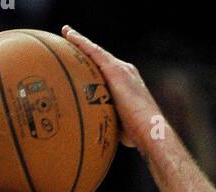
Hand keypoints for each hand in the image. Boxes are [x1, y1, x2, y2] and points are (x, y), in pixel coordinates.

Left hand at [62, 25, 161, 149]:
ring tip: (66, 33)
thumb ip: (109, 123)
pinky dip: (81, 42)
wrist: (149, 128)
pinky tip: (68, 35)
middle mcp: (126, 71)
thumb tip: (96, 134)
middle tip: (71, 41)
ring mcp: (121, 68)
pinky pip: (93, 51)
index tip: (85, 63)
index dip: (96, 66)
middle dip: (87, 50)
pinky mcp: (115, 69)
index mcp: (128, 84)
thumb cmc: (137, 134)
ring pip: (96, 51)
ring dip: (80, 41)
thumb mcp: (121, 127)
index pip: (107, 72)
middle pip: (101, 58)